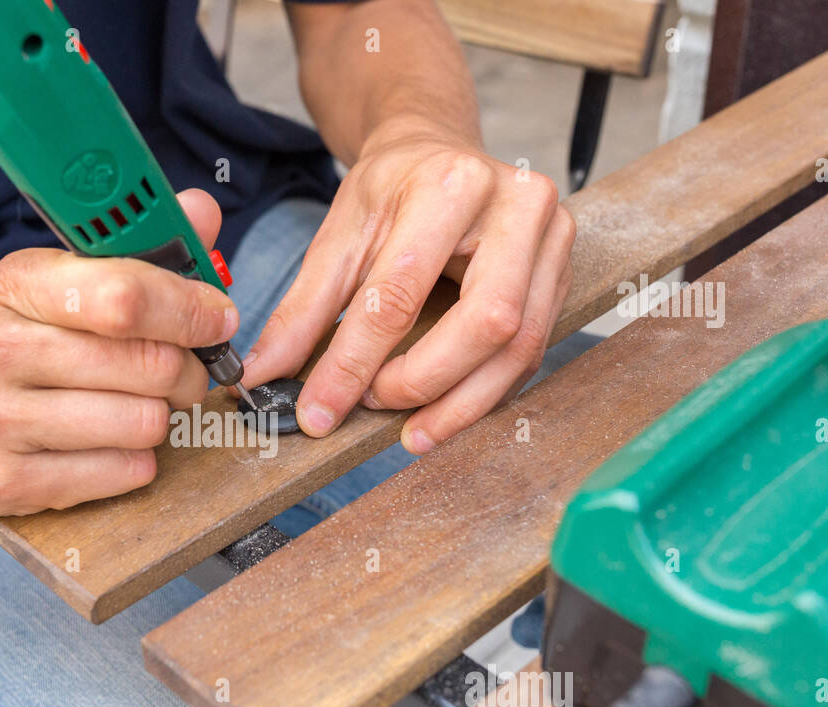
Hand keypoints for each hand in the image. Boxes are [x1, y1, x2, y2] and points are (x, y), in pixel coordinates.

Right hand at [0, 189, 234, 528]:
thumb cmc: (4, 357)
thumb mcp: (51, 289)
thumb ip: (132, 255)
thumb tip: (202, 212)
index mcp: (11, 286)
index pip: (124, 295)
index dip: (190, 307)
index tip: (218, 317)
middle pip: (147, 365)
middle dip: (187, 371)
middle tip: (183, 375)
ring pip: (143, 423)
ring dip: (159, 420)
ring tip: (135, 411)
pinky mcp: (3, 484)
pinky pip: (120, 472)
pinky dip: (133, 462)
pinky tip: (108, 448)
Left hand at [241, 118, 574, 452]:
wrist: (439, 153)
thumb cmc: (391, 191)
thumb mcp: (338, 237)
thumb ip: (302, 310)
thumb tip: (264, 374)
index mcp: (449, 183)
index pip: (402, 291)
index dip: (357, 361)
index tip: (320, 409)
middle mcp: (518, 204)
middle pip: (486, 322)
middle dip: (425, 382)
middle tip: (375, 407)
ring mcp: (553, 239)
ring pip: (520, 346)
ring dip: (462, 403)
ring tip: (411, 431)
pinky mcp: (563, 272)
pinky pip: (531, 351)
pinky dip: (486, 392)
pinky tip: (446, 411)